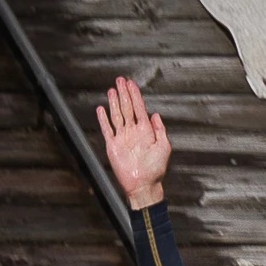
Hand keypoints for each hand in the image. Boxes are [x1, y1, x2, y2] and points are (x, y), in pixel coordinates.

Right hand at [98, 75, 171, 210]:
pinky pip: (107, 130)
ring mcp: (122, 138)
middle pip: (127, 108)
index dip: (135, 95)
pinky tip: (101, 109)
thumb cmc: (156, 169)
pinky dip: (103, 119)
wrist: (143, 185)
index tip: (131, 84)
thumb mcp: (164, 147)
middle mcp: (133, 132)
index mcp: (145, 131)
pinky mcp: (113, 146)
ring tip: (112, 90)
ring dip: (114, 103)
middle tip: (120, 80)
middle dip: (124, 94)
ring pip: (117, 115)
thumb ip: (160, 130)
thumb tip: (155, 114)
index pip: (139, 108)